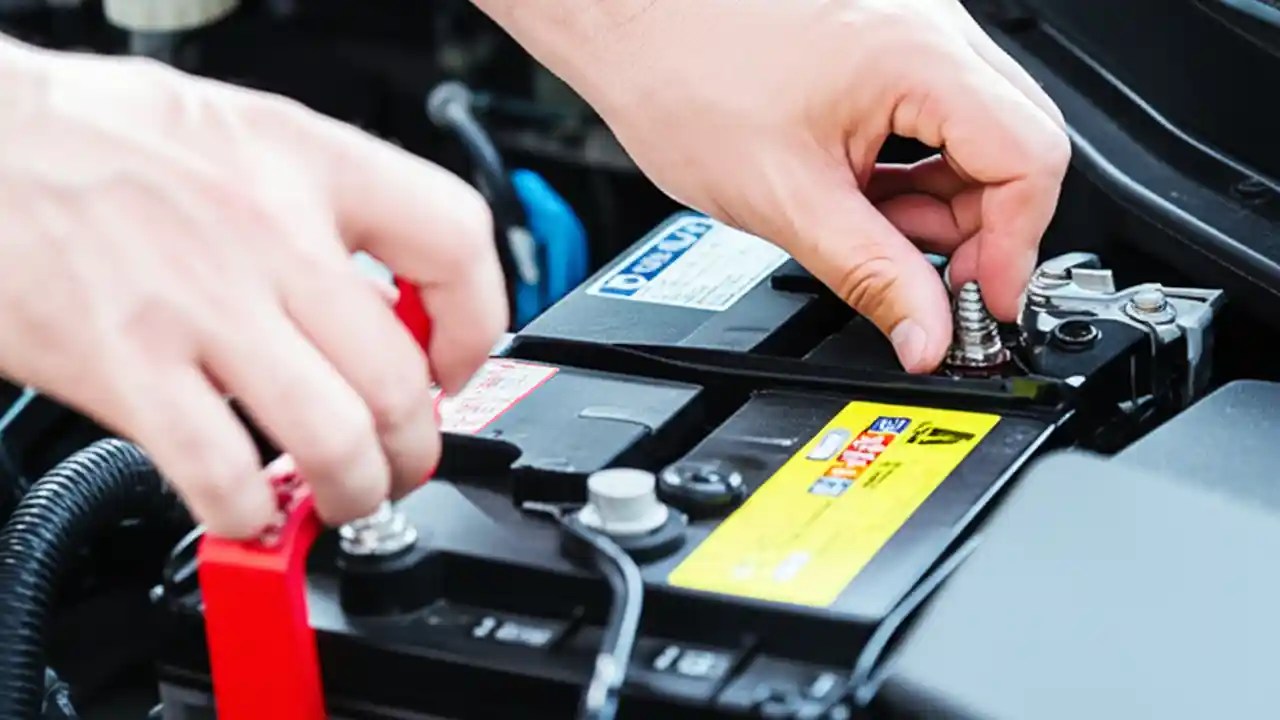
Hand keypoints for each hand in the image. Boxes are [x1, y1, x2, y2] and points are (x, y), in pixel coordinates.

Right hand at [0, 40, 506, 536]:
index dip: (478, 321)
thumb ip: (328, 204)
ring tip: (344, 496)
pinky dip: (246, 513)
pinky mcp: (126, 368)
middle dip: (417, 448)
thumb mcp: (245, 131)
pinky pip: (220, 473)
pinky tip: (244, 507)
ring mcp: (198, 305)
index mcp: (307, 161)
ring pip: (334, 439)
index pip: (454, 239)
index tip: (458, 362)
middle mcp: (267, 233)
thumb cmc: (101, 133)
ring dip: (355, 492)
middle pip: (401, 377)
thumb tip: (392, 289)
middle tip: (403, 461)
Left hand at [484, 0, 1068, 371]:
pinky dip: (911, 173)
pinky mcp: (883, 44)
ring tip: (872, 236)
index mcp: (919, 57)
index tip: (981, 304)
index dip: (1015, 248)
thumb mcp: (786, 200)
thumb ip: (871, 274)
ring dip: (940, 205)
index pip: (1030, 162)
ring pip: (975, 137)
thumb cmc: (680, 74)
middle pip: (1015, 148)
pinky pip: (934, 119)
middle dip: (980, 230)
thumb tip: (926, 335)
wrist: (626, 21)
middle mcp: (930, 29)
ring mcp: (910, 31)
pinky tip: (863, 200)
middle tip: (932, 287)